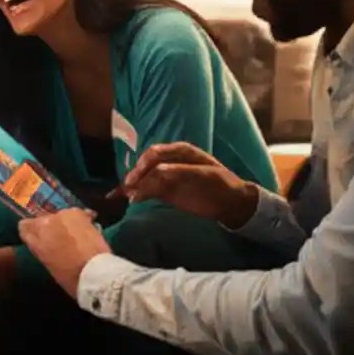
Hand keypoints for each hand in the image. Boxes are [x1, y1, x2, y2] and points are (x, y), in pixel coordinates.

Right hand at [18, 209, 109, 297]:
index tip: (41, 238)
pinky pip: (75, 213)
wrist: (94, 272)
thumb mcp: (49, 264)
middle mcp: (43, 224)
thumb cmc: (71, 278)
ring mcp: (59, 216)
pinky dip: (80, 219)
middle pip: (41, 220)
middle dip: (50, 227)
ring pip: (58, 215)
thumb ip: (43, 249)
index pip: (24, 227)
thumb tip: (47, 243)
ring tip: (76, 234)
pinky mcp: (76, 213)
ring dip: (64, 223)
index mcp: (34, 241)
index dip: (33, 232)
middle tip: (61, 238)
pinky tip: (88, 226)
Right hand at [113, 142, 257, 227]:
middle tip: (125, 190)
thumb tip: (155, 173)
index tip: (135, 180)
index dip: (143, 166)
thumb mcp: (204, 176)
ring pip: (144, 178)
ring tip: (121, 196)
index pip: (154, 154)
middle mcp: (170, 161)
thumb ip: (179, 173)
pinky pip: (147, 189)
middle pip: (146, 165)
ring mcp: (167, 176)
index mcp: (180, 151)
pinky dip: (137, 193)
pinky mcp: (166, 190)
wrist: (232, 203)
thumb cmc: (221, 185)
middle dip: (134, 176)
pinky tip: (128, 198)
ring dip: (132, 186)